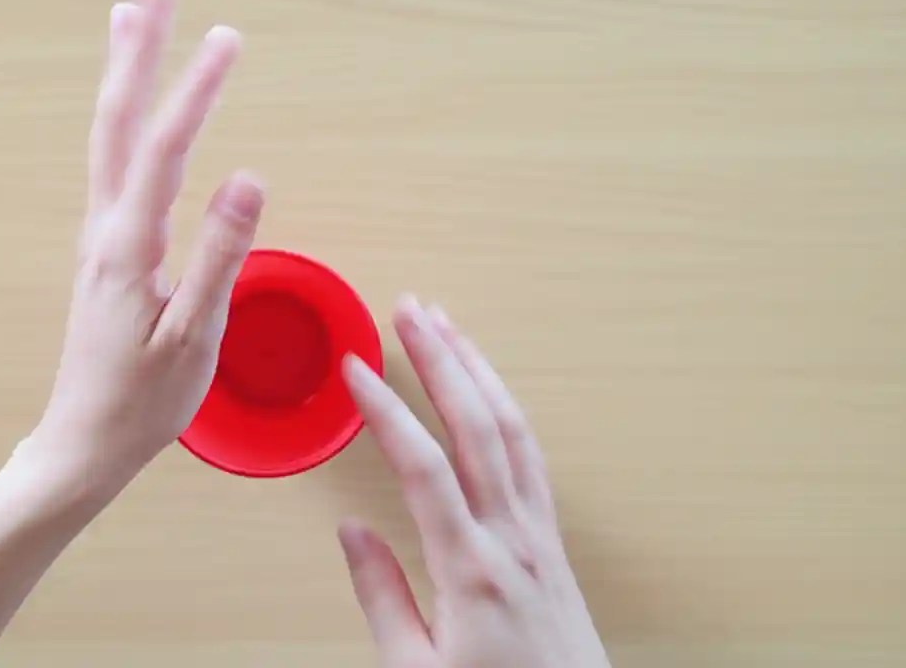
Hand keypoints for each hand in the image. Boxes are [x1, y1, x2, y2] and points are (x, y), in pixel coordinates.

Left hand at [21, 0, 263, 482]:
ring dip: (123, 74)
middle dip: (139, 51)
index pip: (165, 151)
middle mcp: (104, 229)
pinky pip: (111, 165)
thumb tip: (248, 177)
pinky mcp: (105, 251)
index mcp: (127, 247)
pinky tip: (129, 111)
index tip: (226, 38)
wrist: (83, 444)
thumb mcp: (194, 338)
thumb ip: (219, 256)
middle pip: (118, 121)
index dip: (196, 91)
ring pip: (109, 138)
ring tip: (132, 19)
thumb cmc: (142, 402)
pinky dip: (121, 120)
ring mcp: (100, 237)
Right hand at [338, 297, 608, 667]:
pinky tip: (491, 393)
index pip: (423, 467)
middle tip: (411, 309)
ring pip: (513, 431)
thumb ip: (381, 595)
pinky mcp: (552, 543)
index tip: (356, 368)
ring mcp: (540, 536)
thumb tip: (353, 531)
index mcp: (471, 570)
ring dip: (479, 371)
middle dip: (442, 359)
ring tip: (449, 327)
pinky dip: (507, 410)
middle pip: (478, 426)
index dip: (387, 410)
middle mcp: (513, 539)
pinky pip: (532, 457)